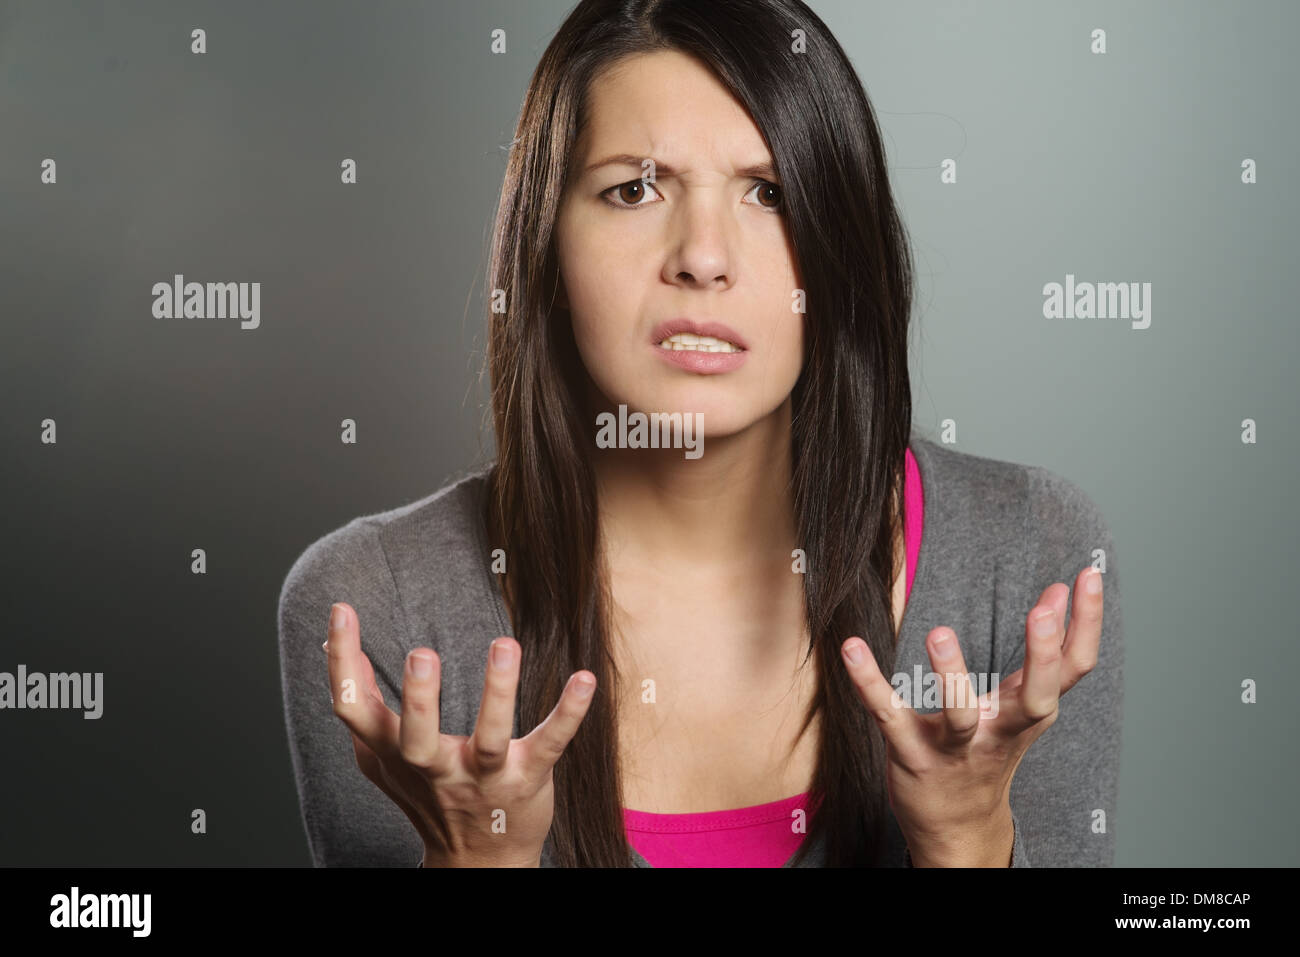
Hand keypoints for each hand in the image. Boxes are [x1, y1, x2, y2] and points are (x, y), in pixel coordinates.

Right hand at [323, 602, 596, 866]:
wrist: (477, 861)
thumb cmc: (429, 796)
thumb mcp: (384, 759)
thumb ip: (362, 708)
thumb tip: (337, 648)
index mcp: (395, 755)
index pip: (355, 711)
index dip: (343, 664)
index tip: (341, 611)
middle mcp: (435, 769)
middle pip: (416, 740)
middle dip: (419, 701)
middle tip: (421, 654)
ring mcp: (484, 777)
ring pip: (489, 740)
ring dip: (498, 693)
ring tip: (505, 645)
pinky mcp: (527, 779)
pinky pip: (550, 745)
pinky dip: (569, 713)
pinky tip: (584, 679)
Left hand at [840, 566, 1103, 865]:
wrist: (957, 827)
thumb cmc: (990, 750)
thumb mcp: (1021, 704)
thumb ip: (1041, 651)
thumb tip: (1059, 591)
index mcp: (1029, 713)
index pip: (1073, 669)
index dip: (1087, 625)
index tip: (1090, 576)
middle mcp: (1000, 731)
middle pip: (1036, 699)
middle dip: (1042, 657)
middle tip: (1041, 611)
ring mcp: (956, 747)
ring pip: (961, 716)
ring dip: (951, 676)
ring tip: (939, 632)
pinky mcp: (912, 753)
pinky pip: (889, 716)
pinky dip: (869, 683)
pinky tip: (851, 648)